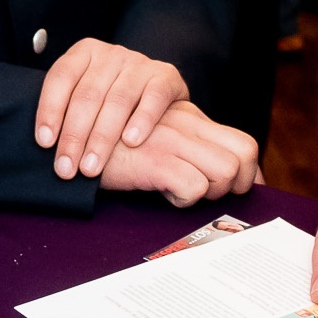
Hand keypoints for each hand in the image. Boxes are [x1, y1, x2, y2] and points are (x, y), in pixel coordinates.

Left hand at [35, 39, 189, 178]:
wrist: (159, 90)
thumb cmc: (112, 100)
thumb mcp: (87, 96)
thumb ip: (68, 110)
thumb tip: (45, 145)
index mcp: (84, 53)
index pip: (61, 77)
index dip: (50, 110)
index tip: (45, 143)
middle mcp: (111, 54)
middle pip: (88, 94)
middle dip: (74, 136)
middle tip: (66, 169)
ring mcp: (139, 63)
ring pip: (118, 100)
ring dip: (102, 137)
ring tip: (92, 166)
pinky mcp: (166, 76)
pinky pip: (153, 98)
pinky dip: (142, 121)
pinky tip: (131, 142)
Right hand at [99, 102, 260, 203]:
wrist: (69, 147)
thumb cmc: (110, 148)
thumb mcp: (155, 140)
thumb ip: (186, 150)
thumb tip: (226, 181)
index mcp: (189, 116)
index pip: (245, 144)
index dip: (249, 175)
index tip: (236, 194)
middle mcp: (186, 121)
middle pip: (246, 153)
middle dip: (236, 186)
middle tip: (207, 196)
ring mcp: (173, 137)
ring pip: (227, 171)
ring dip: (210, 192)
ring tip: (180, 192)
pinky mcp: (156, 158)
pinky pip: (195, 187)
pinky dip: (182, 200)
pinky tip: (159, 193)